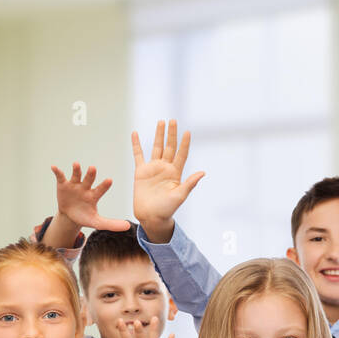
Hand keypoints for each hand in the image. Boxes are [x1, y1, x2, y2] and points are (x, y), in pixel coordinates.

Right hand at [50, 163, 131, 230]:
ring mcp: (74, 185)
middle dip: (90, 174)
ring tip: (76, 164)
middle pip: (89, 179)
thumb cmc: (85, 217)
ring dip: (76, 170)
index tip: (110, 180)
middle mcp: (85, 187)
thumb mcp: (97, 222)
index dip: (104, 185)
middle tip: (93, 168)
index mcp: (94, 195)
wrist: (70, 216)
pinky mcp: (63, 184)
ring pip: (76, 175)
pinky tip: (54, 167)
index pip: (101, 189)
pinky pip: (61, 176)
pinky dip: (57, 171)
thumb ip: (112, 224)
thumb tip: (128, 226)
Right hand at [131, 119, 204, 242]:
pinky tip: (135, 133)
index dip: (184, 144)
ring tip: (161, 122)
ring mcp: (153, 169)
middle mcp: (165, 168)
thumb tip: (203, 172)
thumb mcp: (180, 196)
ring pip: (156, 147)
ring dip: (158, 135)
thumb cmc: (167, 209)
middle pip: (169, 147)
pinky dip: (136, 144)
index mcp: (176, 173)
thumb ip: (190, 183)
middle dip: (171, 134)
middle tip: (173, 120)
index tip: (187, 132)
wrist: (151, 217)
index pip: (181, 154)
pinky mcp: (141, 172)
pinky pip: (138, 155)